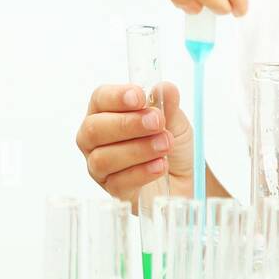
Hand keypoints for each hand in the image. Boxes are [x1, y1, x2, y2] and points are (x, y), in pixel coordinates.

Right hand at [76, 83, 194, 204]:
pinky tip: (161, 165)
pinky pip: (118, 182)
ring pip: (103, 158)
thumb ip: (168, 104)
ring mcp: (100, 166)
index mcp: (108, 113)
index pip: (100, 99)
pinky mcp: (113, 190)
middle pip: (93, 129)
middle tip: (157, 123)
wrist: (185, 176)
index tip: (139, 97)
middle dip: (127, 124)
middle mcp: (96, 139)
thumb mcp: (176, 120)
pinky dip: (142, 172)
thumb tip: (164, 88)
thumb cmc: (172, 144)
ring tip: (165, 145)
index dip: (117, 97)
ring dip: (138, 149)